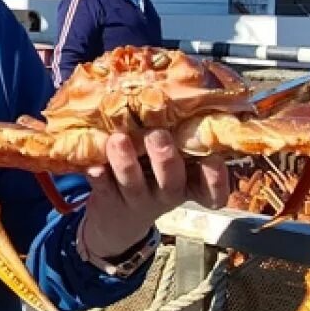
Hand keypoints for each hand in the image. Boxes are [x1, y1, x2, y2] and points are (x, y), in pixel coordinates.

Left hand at [79, 130, 229, 259]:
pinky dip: (98, 176)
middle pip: (171, 183)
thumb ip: (178, 137)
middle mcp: (165, 194)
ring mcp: (136, 199)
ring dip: (126, 162)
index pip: (210, 190)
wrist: (117, 221)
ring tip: (118, 139)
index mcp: (187, 184)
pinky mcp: (107, 200)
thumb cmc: (153, 176)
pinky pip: (102, 188)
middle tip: (157, 136)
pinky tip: (94, 166)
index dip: (216, 180)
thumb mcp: (171, 165)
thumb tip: (177, 89)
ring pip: (133, 184)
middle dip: (166, 160)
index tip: (214, 160)